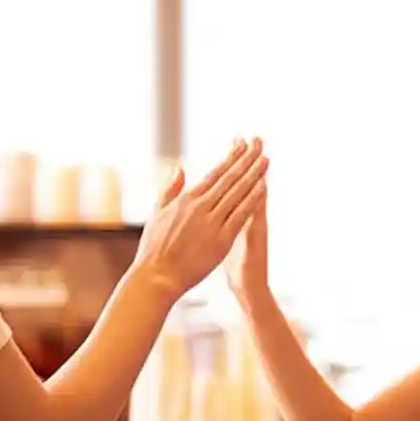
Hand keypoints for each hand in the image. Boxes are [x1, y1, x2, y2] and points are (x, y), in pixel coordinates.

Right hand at [135, 138, 267, 299]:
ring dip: (253, 175)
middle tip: (259, 144)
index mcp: (186, 199)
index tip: (242, 144)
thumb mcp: (158, 213)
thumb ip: (170, 189)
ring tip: (265, 160)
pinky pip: (240, 214)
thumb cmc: (154, 248)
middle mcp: (200, 206)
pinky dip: (252, 199)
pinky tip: (262, 187)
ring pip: (237, 193)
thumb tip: (178, 168)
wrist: (157, 276)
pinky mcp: (221, 239)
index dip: (230, 157)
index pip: (214, 173)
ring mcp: (212, 222)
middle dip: (246, 160)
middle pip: (229, 178)